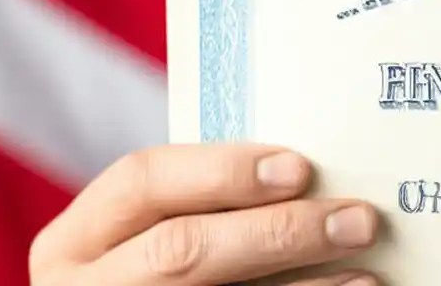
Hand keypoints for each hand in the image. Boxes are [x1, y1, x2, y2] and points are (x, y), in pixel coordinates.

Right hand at [29, 143, 379, 284]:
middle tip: (358, 219)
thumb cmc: (152, 273)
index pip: (141, 182)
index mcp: (75, 243)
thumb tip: (308, 176)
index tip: (300, 167)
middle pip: (182, 250)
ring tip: (366, 271)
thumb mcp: (146, 237)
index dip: (222, 170)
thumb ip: (203, 207)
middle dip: (279, 231)